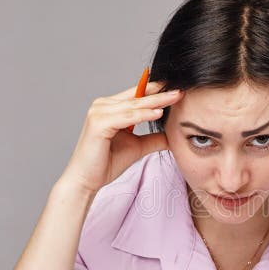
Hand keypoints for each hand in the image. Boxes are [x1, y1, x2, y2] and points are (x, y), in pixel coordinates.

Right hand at [59, 81, 183, 193]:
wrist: (87, 180)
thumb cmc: (106, 163)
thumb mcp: (137, 147)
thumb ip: (153, 139)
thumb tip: (172, 135)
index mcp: (110, 107)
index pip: (137, 94)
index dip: (157, 91)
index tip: (178, 89)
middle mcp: (102, 105)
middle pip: (137, 97)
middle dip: (161, 93)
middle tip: (181, 90)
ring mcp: (99, 112)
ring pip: (134, 105)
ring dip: (156, 101)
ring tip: (176, 97)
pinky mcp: (99, 123)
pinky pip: (127, 117)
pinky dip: (143, 115)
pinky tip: (159, 113)